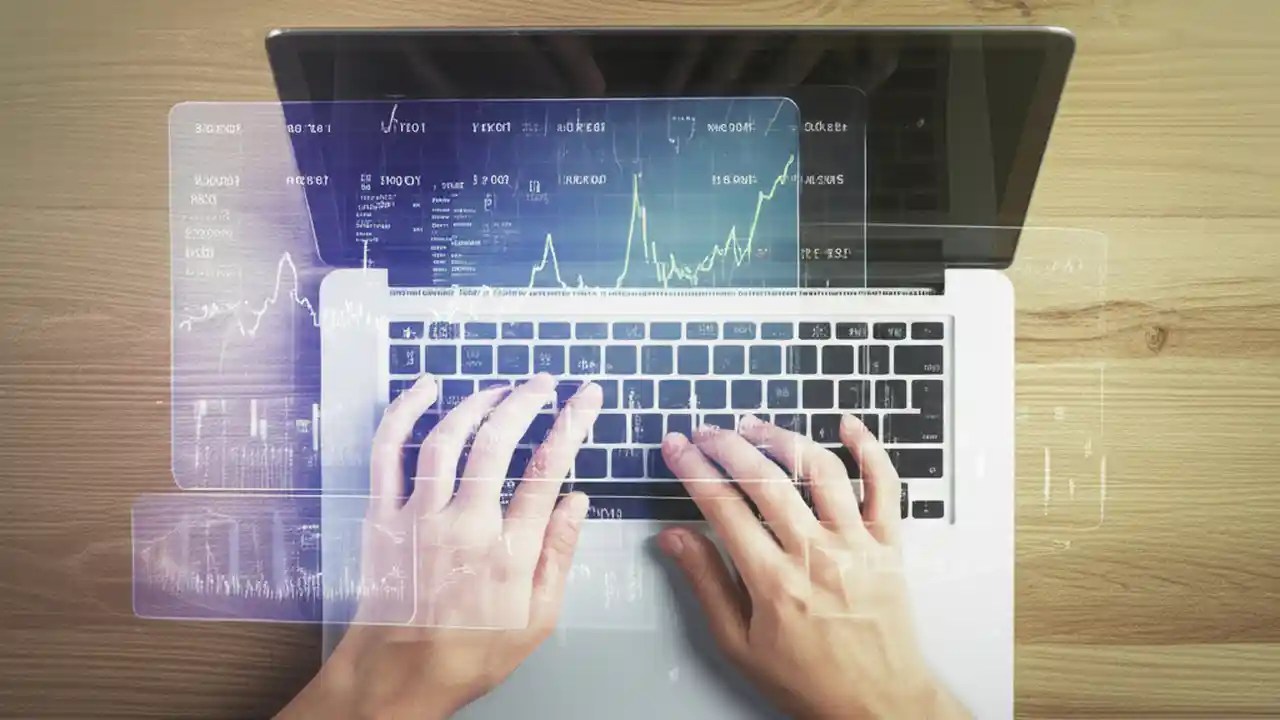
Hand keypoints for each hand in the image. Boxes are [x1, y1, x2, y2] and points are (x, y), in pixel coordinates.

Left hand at [279, 373, 601, 719]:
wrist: (397, 677)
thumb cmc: (470, 653)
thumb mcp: (536, 619)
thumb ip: (558, 555)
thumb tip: (577, 501)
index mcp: (509, 551)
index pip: (548, 470)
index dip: (571, 424)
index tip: (585, 398)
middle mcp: (465, 526)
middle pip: (498, 441)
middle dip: (527, 400)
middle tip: (544, 383)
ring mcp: (418, 517)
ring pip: (448, 439)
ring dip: (477, 402)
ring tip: (500, 388)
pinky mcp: (382, 516)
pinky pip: (389, 453)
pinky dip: (404, 413)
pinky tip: (424, 389)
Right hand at [657, 414, 968, 719]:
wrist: (877, 703)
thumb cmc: (809, 680)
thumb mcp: (738, 644)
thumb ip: (706, 584)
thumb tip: (674, 537)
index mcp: (773, 582)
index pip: (722, 506)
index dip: (693, 470)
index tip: (676, 449)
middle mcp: (816, 555)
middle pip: (764, 479)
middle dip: (726, 446)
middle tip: (705, 432)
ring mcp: (856, 544)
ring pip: (818, 470)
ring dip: (782, 438)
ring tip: (754, 426)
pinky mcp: (887, 544)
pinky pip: (884, 485)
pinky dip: (870, 448)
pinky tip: (848, 425)